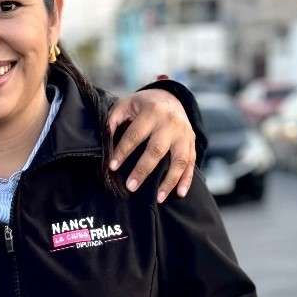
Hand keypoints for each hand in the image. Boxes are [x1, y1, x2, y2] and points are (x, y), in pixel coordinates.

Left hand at [105, 88, 195, 202]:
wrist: (171, 97)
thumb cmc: (143, 105)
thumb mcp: (126, 104)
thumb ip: (114, 119)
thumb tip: (105, 138)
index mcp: (152, 111)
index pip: (135, 135)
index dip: (123, 151)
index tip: (112, 167)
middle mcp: (170, 123)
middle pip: (157, 150)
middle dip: (143, 170)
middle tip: (131, 187)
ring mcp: (184, 134)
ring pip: (179, 160)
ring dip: (169, 181)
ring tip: (158, 198)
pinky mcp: (192, 142)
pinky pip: (192, 163)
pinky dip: (187, 179)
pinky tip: (180, 193)